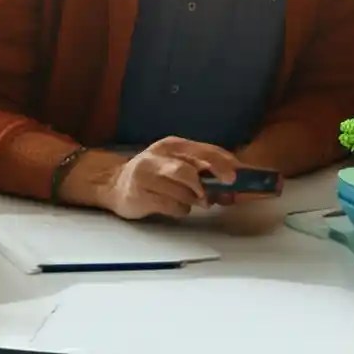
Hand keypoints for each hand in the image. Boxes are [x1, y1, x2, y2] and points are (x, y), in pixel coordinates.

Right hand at [101, 137, 237, 219]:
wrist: (115, 185)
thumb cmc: (155, 175)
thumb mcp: (177, 164)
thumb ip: (203, 171)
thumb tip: (233, 185)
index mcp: (172, 145)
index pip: (203, 151)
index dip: (223, 163)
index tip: (238, 175)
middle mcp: (158, 156)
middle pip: (191, 169)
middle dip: (210, 182)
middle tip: (223, 191)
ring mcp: (147, 175)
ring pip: (182, 191)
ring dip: (196, 199)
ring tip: (196, 201)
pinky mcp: (140, 195)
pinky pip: (172, 205)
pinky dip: (181, 209)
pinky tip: (176, 206)